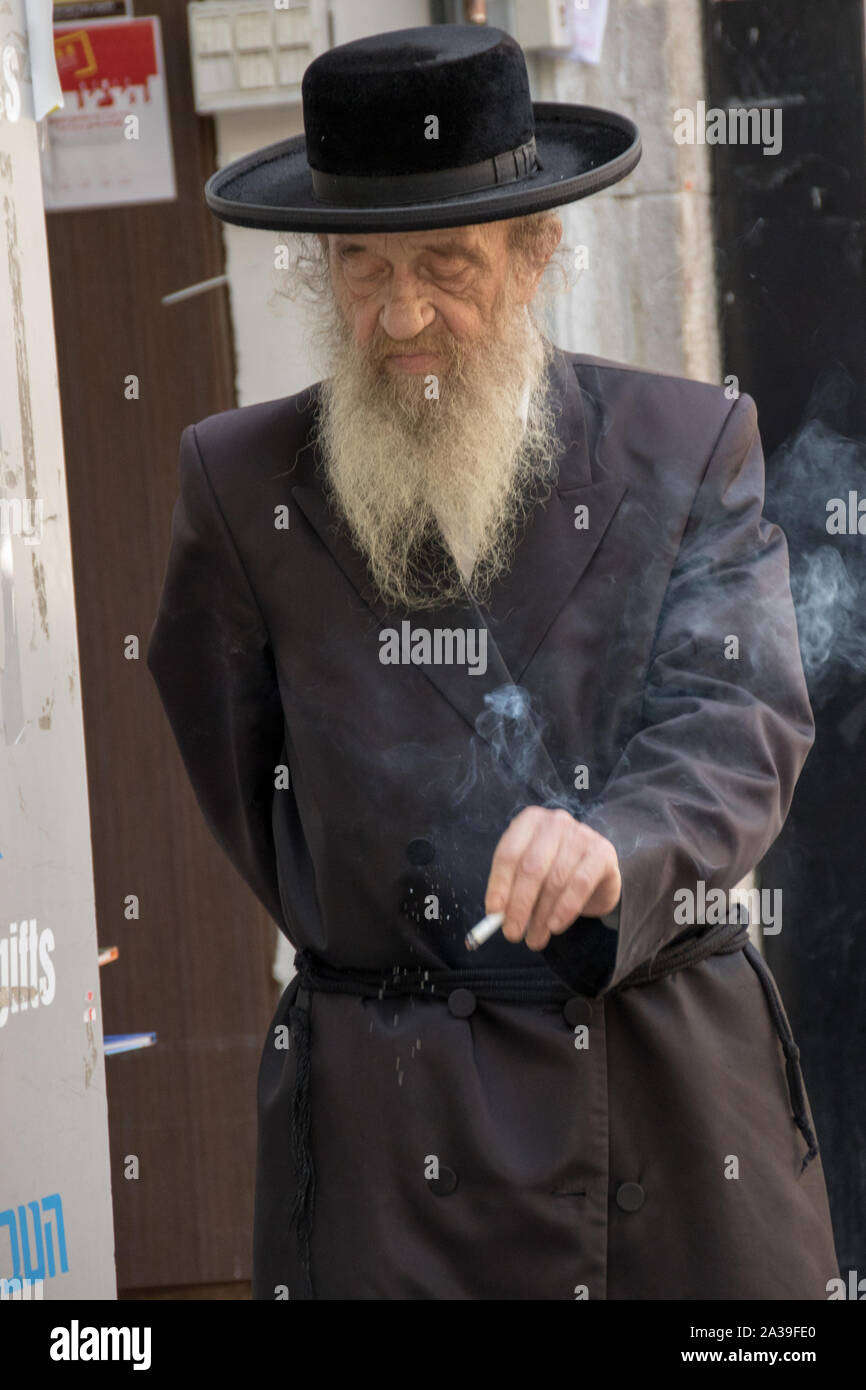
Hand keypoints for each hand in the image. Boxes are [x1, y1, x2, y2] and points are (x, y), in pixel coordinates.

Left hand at [485, 807, 620, 951]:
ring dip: (541, 916)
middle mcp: (555, 822)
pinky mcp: (603, 852)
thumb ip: (511, 891)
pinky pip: (580, 884)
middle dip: (519, 905)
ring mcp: (581, 834)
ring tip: (535, 938)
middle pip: (531, 868)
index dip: (499, 885)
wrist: (597, 873)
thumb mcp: (528, 877)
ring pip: (555, 880)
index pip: (508, 854)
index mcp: (529, 821)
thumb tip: (496, 916)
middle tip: (512, 933)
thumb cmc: (554, 873)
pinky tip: (555, 926)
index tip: (494, 913)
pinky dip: (565, 909)